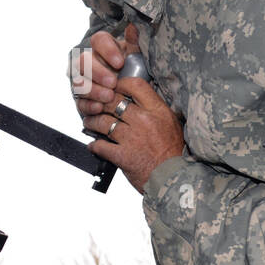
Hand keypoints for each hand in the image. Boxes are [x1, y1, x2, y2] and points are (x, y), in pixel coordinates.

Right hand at [71, 23, 141, 117]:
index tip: (120, 62)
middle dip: (97, 72)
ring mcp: (81, 80)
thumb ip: (134, 44)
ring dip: (93, 89)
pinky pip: (79, 101)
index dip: (107, 50)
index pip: (98, 40)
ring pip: (78, 81)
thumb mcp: (137, 59)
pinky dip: (89, 105)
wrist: (131, 96)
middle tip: (113, 82)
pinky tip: (99, 108)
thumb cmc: (133, 73)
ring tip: (109, 97)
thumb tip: (132, 26)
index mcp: (102, 47)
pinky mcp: (81, 99)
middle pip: (83, 61)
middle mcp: (88, 61)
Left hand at [85, 73, 184, 192]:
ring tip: (89, 123)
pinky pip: (100, 146)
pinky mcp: (122, 155)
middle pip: (113, 101)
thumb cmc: (174, 153)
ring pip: (103, 121)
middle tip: (95, 105)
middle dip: (100, 102)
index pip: (134, 85)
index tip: (113, 88)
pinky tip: (93, 145)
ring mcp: (132, 138)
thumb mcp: (171, 124)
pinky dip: (94, 145)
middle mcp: (144, 120)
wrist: (174, 179)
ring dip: (92, 122)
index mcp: (158, 111)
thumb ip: (155, 110)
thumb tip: (139, 99)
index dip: (119, 84)